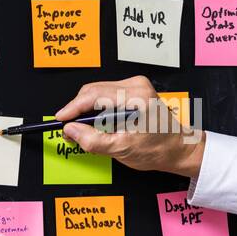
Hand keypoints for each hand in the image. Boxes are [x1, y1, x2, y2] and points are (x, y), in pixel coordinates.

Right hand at [54, 74, 204, 178]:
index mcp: (136, 97)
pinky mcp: (133, 90)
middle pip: (92, 91)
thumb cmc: (156, 149)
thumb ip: (92, 140)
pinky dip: (96, 109)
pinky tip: (99, 124)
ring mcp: (135, 85)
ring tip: (85, 130)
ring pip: (96, 92)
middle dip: (77, 110)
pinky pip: (104, 95)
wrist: (176, 148)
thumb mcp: (120, 149)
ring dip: (86, 111)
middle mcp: (136, 86)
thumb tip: (71, 130)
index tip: (60, 119)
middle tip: (70, 131)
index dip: (72, 108)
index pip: (94, 95)